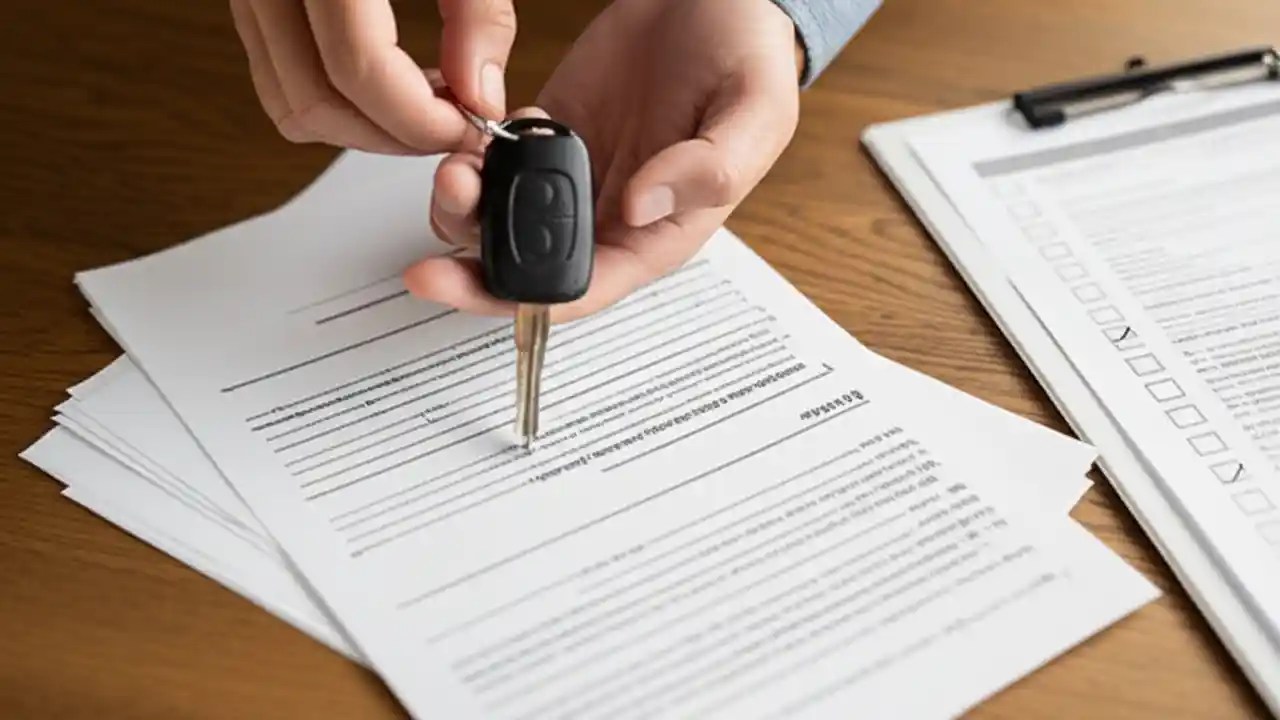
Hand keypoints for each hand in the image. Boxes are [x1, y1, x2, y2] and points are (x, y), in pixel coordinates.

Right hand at [228, 0, 516, 152]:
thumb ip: (477, 13)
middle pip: (315, 102)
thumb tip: (482, 96)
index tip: (469, 126)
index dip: (420, 116)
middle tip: (453, 128)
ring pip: (287, 102)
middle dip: (392, 134)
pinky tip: (389, 78)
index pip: (358, 71)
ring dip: (360, 125)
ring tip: (425, 105)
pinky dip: (333, 97)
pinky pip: (278, 74)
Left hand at [406, 0, 802, 321]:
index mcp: (657, 235)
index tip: (465, 287)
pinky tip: (472, 133)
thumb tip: (640, 208)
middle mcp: (608, 216)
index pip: (583, 291)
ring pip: (499, 216)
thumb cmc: (751, 60)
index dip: (520, 302)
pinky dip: (472, 155)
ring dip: (465, 204)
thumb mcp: (754, 115)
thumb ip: (709, 170)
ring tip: (454, 167)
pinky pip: (497, 160)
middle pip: (525, 265)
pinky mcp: (550, 130)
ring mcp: (574, 174)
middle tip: (453, 201)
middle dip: (474, 252)